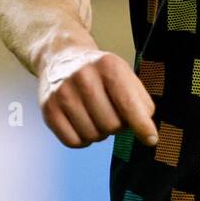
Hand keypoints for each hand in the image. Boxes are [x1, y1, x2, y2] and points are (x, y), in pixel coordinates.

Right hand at [38, 46, 157, 149]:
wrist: (62, 58)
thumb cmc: (99, 71)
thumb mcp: (124, 73)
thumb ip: (140, 100)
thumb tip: (147, 131)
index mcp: (108, 65)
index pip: (128, 103)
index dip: (142, 125)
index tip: (151, 139)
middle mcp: (83, 76)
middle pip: (112, 125)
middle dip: (118, 126)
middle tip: (112, 113)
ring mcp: (63, 93)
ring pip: (93, 136)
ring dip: (100, 133)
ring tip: (96, 115)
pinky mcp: (48, 109)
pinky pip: (73, 142)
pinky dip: (83, 140)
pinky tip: (83, 124)